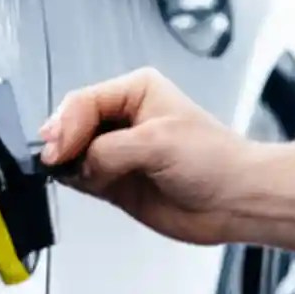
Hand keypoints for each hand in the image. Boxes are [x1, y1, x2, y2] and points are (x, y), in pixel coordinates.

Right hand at [38, 67, 256, 244]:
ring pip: (72, 151)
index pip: (84, 101)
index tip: (58, 149)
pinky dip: (73, 180)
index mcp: (134, 91)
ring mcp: (116, 151)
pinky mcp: (113, 180)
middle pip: (71, 124)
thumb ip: (108, 150)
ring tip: (68, 171)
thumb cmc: (215, 160)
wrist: (238, 202)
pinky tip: (78, 182)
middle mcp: (122, 118)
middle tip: (55, 160)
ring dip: (66, 162)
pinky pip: (80, 176)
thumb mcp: (157, 142)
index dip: (66, 124)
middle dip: (62, 142)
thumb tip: (74, 164)